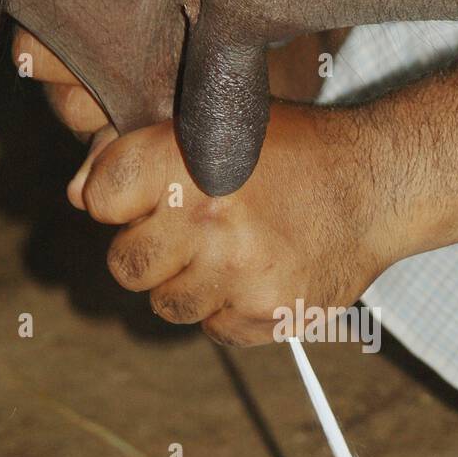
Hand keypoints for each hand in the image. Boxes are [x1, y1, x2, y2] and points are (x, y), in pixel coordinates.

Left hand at [69, 105, 391, 345]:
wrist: (380, 184)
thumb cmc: (296, 151)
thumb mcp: (219, 127)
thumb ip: (142, 156)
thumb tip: (77, 198)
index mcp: (187, 160)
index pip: (99, 198)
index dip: (119, 199)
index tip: (149, 196)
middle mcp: (206, 219)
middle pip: (124, 264)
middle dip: (148, 251)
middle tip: (190, 231)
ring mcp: (237, 273)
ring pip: (166, 304)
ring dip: (187, 285)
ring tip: (228, 253)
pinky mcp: (266, 314)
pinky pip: (214, 329)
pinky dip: (229, 310)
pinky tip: (259, 273)